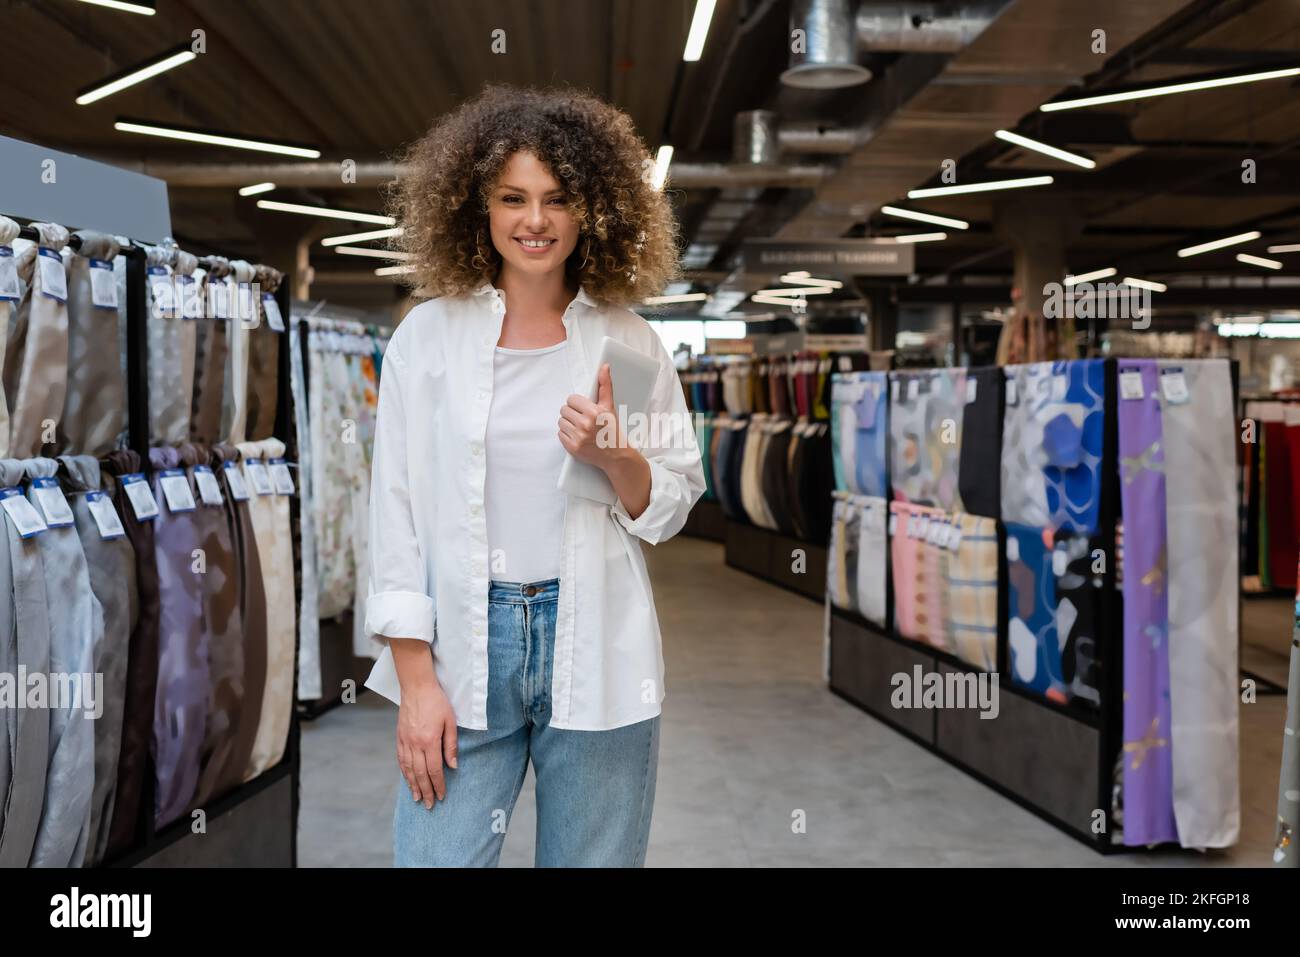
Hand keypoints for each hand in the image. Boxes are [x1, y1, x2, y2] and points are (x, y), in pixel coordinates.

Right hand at [395, 669, 457, 809]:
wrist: (417, 687)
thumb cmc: (437, 702)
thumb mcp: (451, 721)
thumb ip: (451, 745)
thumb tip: (453, 766)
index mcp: (430, 741)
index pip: (434, 770)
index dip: (439, 785)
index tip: (442, 796)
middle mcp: (415, 744)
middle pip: (421, 774)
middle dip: (426, 791)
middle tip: (430, 805)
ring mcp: (405, 741)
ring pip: (409, 769)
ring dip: (413, 785)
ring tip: (418, 798)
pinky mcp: (399, 737)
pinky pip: (401, 759)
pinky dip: (404, 772)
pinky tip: (408, 780)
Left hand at [558, 362, 625, 468]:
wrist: (616, 455)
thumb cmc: (612, 430)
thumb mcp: (609, 406)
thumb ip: (605, 386)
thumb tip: (604, 367)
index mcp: (594, 412)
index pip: (571, 399)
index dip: (577, 404)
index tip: (583, 409)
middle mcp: (585, 424)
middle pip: (564, 410)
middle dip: (572, 413)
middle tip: (582, 419)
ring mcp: (578, 437)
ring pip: (561, 422)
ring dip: (568, 424)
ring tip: (580, 428)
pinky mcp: (573, 448)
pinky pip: (560, 434)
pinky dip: (567, 435)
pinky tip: (578, 436)